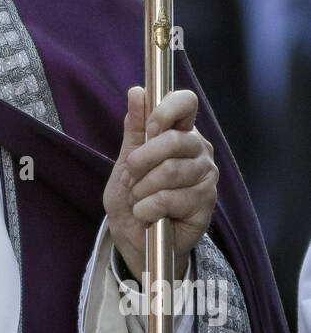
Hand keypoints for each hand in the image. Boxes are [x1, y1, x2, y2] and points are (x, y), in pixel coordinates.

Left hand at [104, 87, 217, 283]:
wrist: (136, 240)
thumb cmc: (133, 198)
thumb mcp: (125, 162)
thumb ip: (134, 129)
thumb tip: (137, 92)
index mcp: (180, 132)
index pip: (185, 102)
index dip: (166, 110)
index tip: (150, 127)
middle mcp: (199, 150)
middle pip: (174, 140)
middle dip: (141, 159)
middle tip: (130, 176)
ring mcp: (206, 176)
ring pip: (170, 171)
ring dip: (142, 189)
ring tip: (138, 199)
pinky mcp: (206, 202)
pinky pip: (170, 198)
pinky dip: (148, 208)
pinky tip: (147, 214)